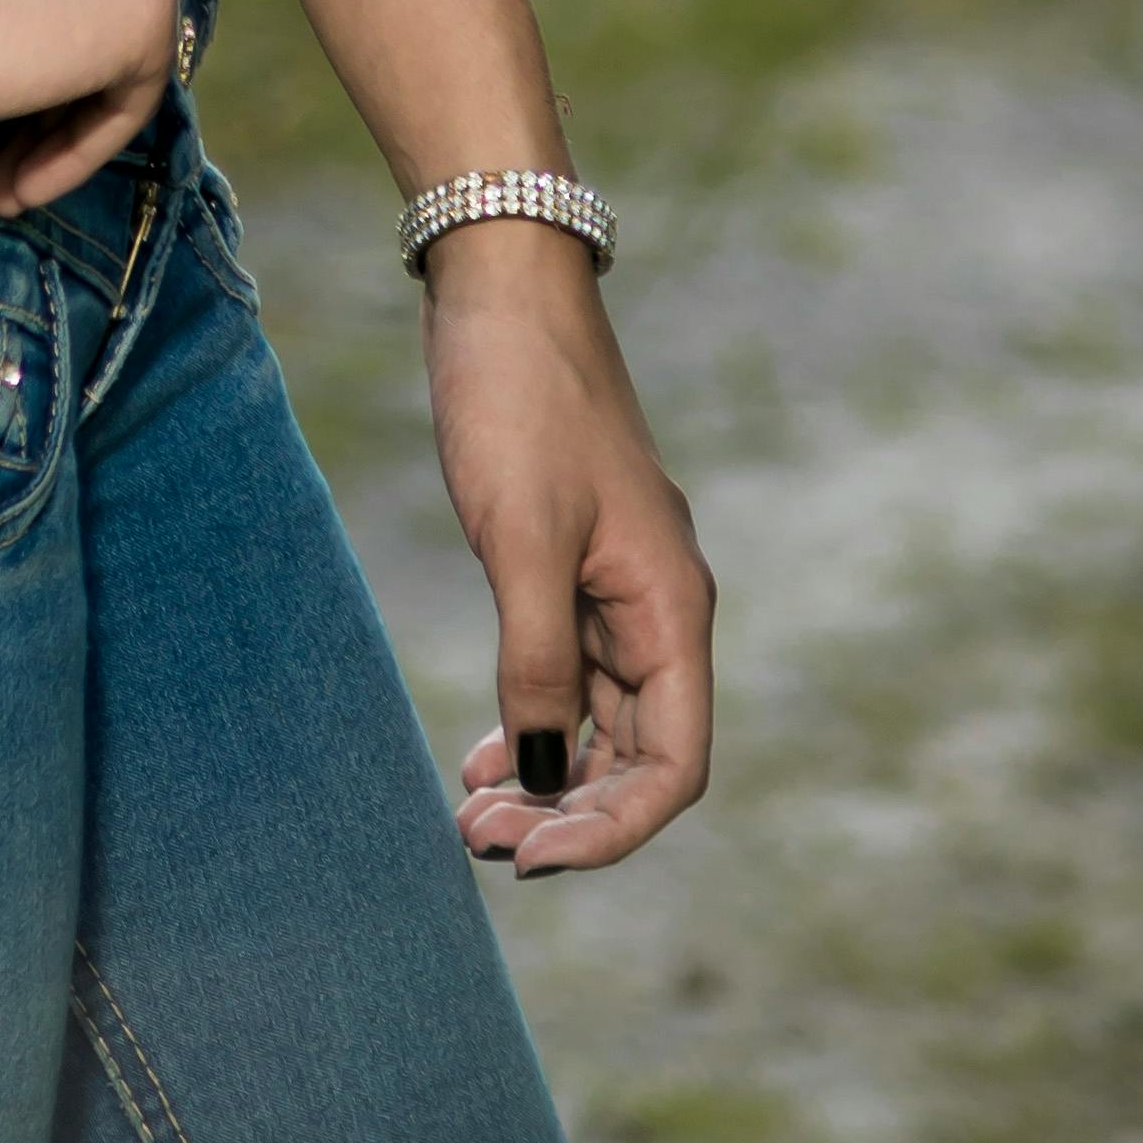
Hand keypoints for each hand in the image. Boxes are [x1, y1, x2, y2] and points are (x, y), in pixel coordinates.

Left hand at [424, 229, 715, 875]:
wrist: (500, 286)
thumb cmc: (520, 401)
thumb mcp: (522, 540)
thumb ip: (538, 664)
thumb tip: (542, 777)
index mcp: (672, 610)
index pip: (675, 767)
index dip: (611, 830)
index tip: (526, 857)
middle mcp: (659, 610)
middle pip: (637, 759)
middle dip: (565, 814)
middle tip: (472, 838)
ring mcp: (617, 588)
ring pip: (600, 724)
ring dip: (544, 779)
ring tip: (467, 811)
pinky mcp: (571, 565)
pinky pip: (569, 677)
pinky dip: (532, 723)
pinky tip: (482, 753)